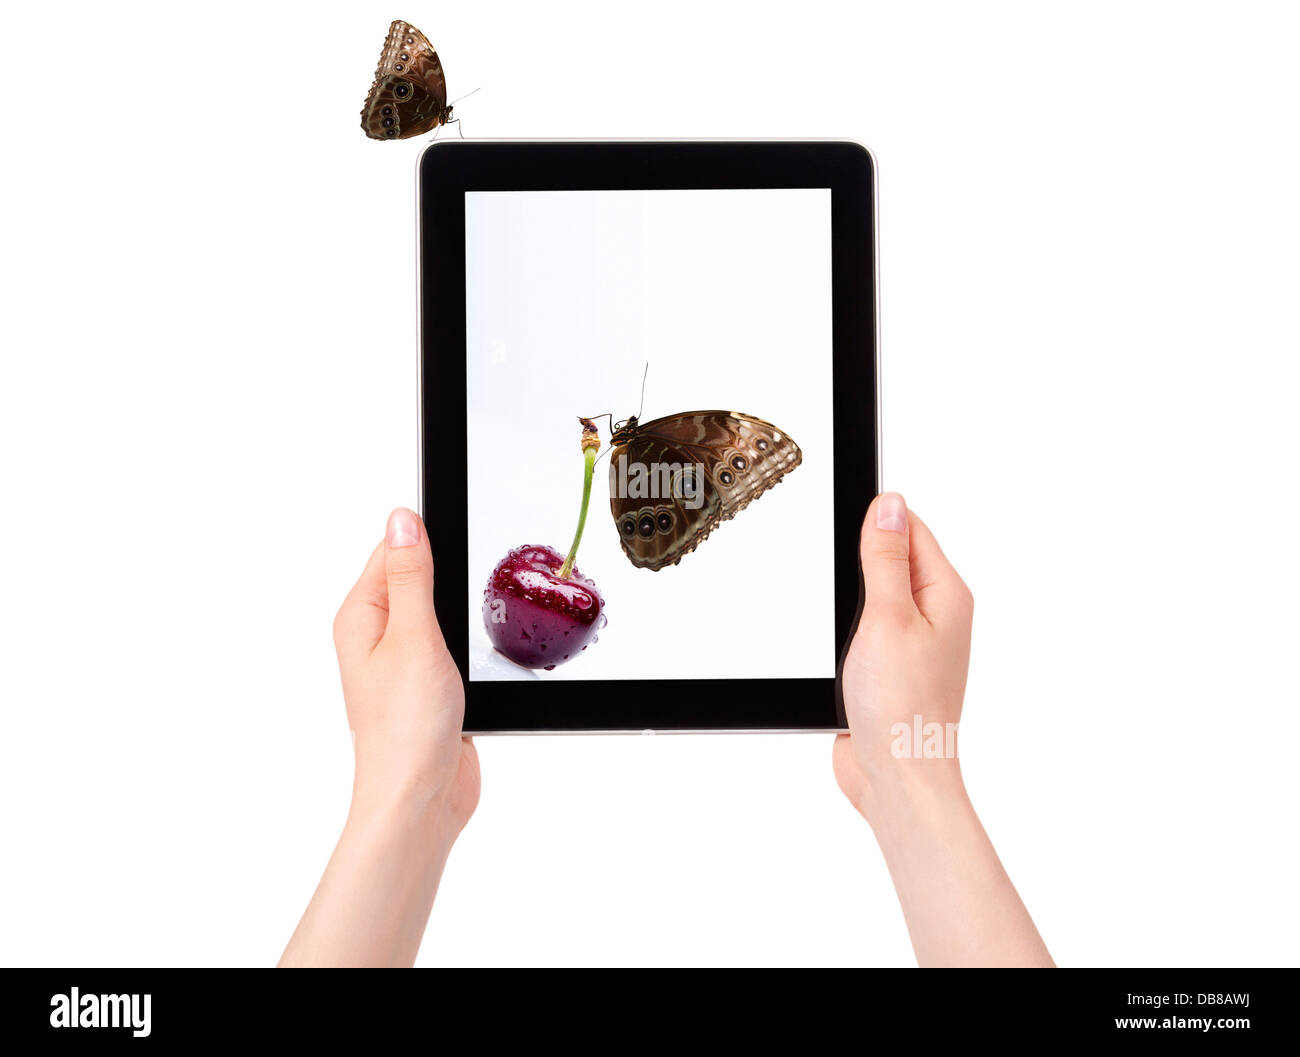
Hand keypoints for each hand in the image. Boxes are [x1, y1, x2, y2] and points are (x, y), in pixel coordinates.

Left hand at [280, 508, 477, 966]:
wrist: (420, 799)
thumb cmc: (407, 729)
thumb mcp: (414, 636)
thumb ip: (411, 575)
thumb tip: (402, 518)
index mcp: (361, 616)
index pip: (393, 550)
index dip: (430, 538)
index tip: (466, 532)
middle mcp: (377, 636)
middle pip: (418, 577)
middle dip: (451, 575)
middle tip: (478, 584)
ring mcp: (403, 662)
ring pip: (439, 612)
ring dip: (463, 613)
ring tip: (477, 626)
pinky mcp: (429, 685)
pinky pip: (451, 645)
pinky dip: (469, 643)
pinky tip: (482, 652)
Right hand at [832, 493, 1051, 966]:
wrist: (897, 776)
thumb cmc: (901, 705)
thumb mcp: (888, 616)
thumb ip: (885, 557)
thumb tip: (890, 503)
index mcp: (948, 594)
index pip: (911, 528)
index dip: (874, 518)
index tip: (842, 517)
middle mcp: (938, 614)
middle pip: (893, 556)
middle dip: (858, 558)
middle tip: (838, 577)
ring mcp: (915, 641)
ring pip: (876, 593)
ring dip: (851, 597)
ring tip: (840, 617)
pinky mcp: (892, 666)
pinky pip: (867, 627)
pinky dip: (847, 628)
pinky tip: (836, 643)